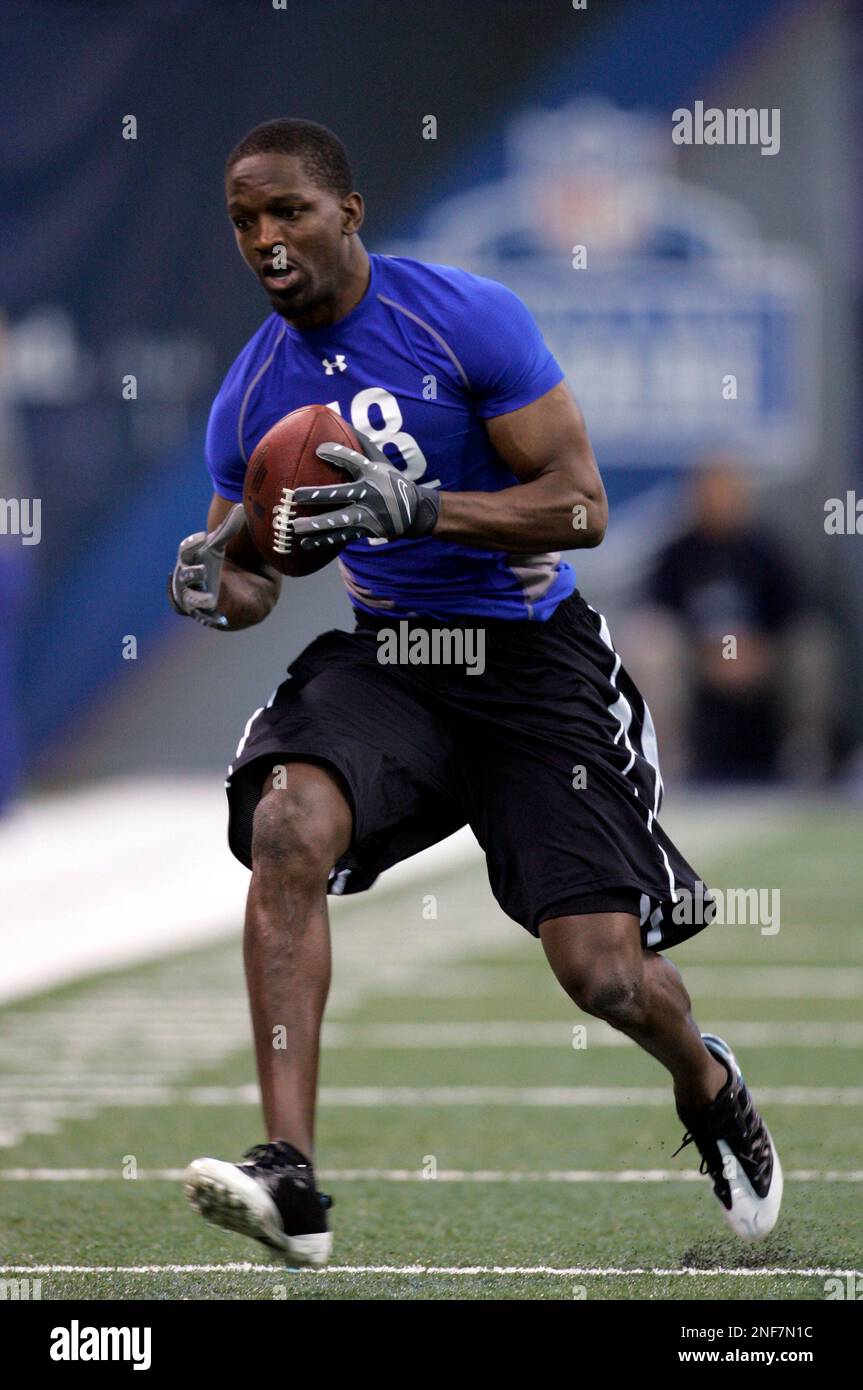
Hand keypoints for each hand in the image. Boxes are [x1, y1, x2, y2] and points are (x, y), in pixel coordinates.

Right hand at [168, 504, 246, 627]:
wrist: (227, 590)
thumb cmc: (215, 564)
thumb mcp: (221, 547)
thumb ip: (228, 529)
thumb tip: (242, 507)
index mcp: (191, 560)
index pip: (187, 551)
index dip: (191, 545)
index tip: (202, 538)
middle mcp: (188, 579)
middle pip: (185, 575)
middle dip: (192, 573)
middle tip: (203, 569)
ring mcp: (195, 597)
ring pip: (192, 599)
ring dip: (199, 598)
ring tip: (210, 598)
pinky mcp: (205, 613)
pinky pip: (207, 617)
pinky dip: (213, 619)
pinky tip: (223, 621)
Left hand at [290, 431, 440, 550]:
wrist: (415, 511)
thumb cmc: (391, 481)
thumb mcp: (381, 461)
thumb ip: (361, 444)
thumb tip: (339, 419)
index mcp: (372, 472)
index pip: (354, 460)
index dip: (337, 454)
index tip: (319, 450)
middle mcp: (370, 493)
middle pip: (341, 493)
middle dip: (317, 495)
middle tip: (295, 495)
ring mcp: (369, 514)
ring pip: (340, 519)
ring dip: (317, 524)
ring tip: (296, 526)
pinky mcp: (367, 530)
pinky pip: (342, 536)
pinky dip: (324, 541)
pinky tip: (305, 543)